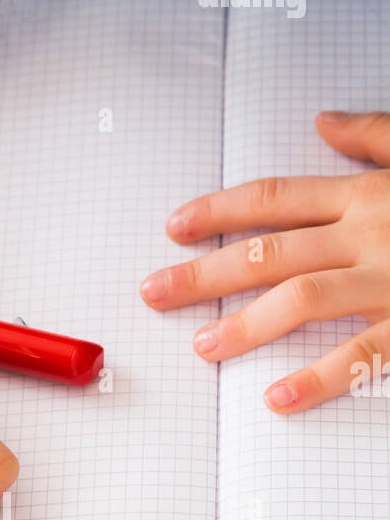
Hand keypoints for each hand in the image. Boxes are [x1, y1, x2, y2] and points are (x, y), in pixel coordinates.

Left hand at [140, 110, 389, 412]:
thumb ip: (375, 137)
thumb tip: (323, 122)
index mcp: (367, 193)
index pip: (274, 198)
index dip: (218, 211)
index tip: (173, 228)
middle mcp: (369, 232)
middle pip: (268, 250)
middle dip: (204, 272)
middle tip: (153, 293)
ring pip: (302, 298)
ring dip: (245, 324)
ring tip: (201, 347)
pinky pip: (364, 354)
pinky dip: (320, 377)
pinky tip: (277, 397)